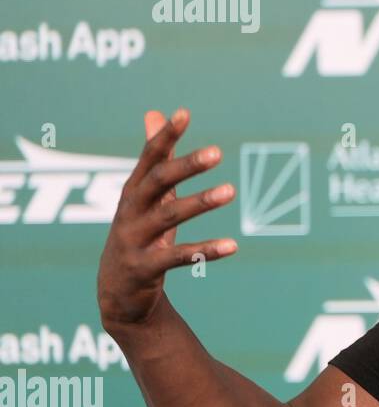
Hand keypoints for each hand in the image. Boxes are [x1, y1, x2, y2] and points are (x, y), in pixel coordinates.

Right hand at [96, 108, 237, 328]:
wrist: (117, 293)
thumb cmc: (138, 235)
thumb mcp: (144, 196)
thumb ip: (155, 159)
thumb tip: (156, 113)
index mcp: (133, 192)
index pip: (148, 159)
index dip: (165, 137)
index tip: (184, 114)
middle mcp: (130, 212)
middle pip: (157, 183)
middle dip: (185, 166)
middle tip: (218, 152)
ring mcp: (134, 240)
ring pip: (168, 217)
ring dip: (200, 202)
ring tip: (231, 190)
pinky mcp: (143, 268)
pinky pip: (177, 257)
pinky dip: (205, 250)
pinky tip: (233, 245)